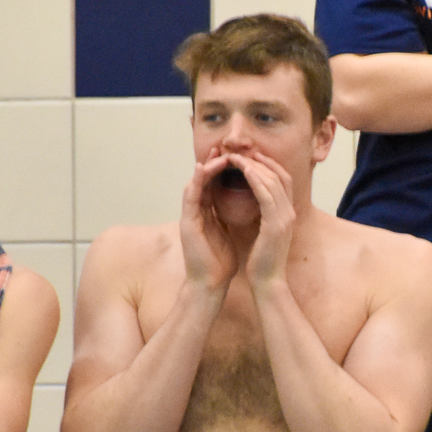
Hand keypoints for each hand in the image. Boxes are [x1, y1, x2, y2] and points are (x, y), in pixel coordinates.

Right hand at [179, 155, 242, 291]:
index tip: (237, 158)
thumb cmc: (220, 263)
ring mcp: (189, 216)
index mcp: (208, 214)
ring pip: (194, 184)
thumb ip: (229, 218)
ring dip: (204, 167)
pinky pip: (189, 197)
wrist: (211, 283)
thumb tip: (244, 207)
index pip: (215, 185)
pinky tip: (202, 169)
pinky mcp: (186, 223)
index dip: (224, 170)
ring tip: (216, 153)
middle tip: (224, 147)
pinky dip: (195, 181)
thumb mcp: (228, 233)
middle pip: (203, 181)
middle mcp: (197, 212)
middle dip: (213, 163)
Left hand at [230, 151, 298, 287]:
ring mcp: (285, 218)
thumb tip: (257, 203)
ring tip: (238, 157)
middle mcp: (290, 212)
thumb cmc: (263, 261)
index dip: (268, 164)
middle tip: (242, 150)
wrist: (268, 282)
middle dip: (261, 160)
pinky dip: (256, 179)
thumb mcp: (266, 233)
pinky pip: (266, 195)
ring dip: (255, 166)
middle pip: (280, 175)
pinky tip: (243, 170)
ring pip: (273, 181)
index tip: (251, 155)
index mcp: (288, 213)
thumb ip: (266, 216)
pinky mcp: (276, 225)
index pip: (282, 180)